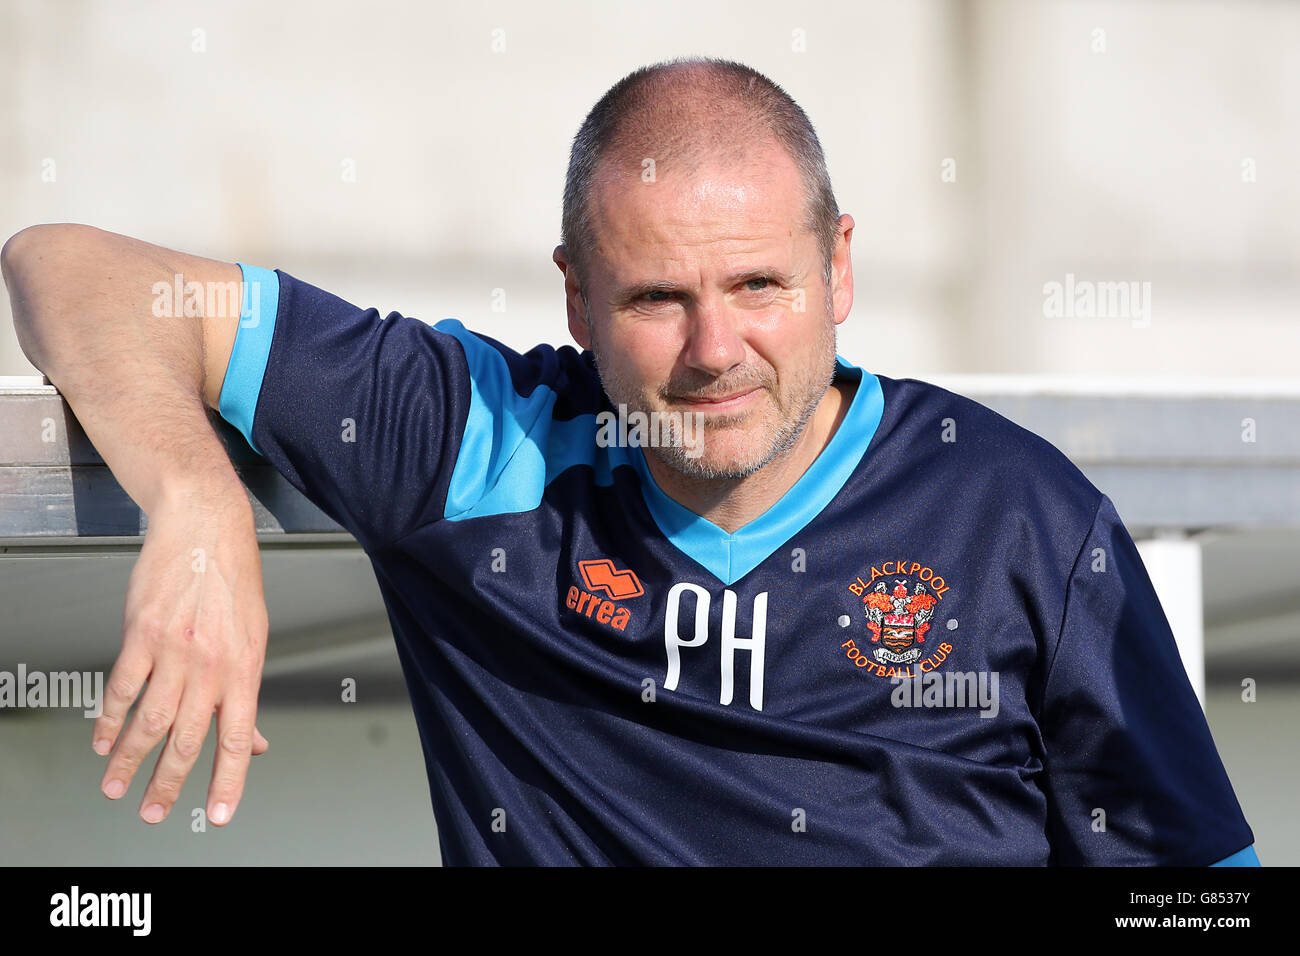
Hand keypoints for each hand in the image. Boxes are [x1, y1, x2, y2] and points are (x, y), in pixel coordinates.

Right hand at [93, 483, 269, 825]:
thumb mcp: (255, 637)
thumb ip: (246, 692)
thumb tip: (254, 741)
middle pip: (188, 738)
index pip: (238, 737)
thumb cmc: (232, 581)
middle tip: (154, 813)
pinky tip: (103, 740)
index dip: (229, 780)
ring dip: (131, 760)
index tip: (218, 813)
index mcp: (245, 667)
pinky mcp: (141, 634)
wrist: (206, 527)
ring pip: (150, 720)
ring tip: (118, 787)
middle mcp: (212, 663)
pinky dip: (109, 719)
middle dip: (169, 783)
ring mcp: (175, 650)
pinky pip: (122, 687)